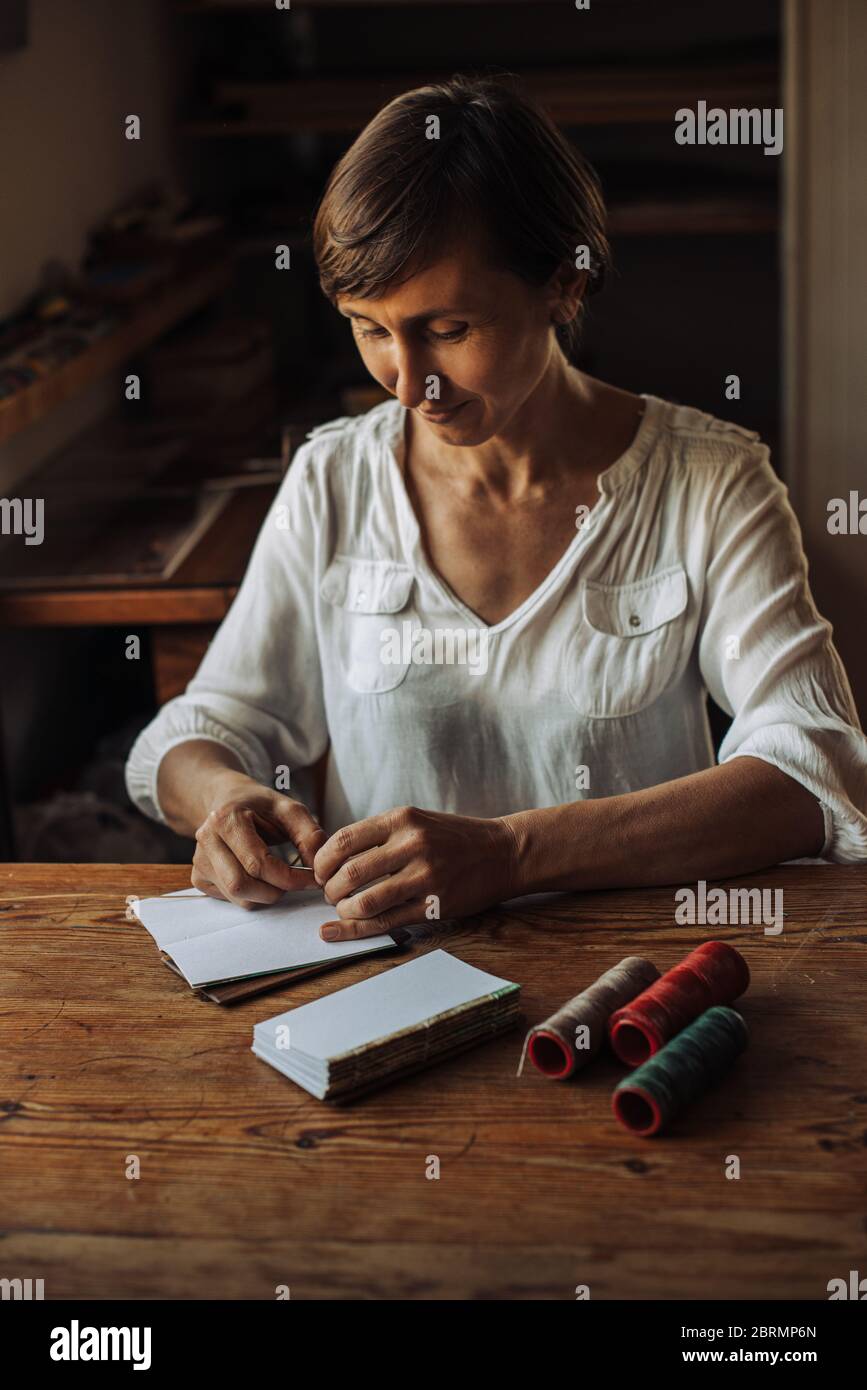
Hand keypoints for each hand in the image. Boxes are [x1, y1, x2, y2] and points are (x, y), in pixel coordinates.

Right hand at [191, 772, 326, 907]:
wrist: (225, 799)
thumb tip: (320, 865)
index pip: (258, 863)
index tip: (313, 879)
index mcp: (226, 819)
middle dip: (276, 890)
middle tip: (295, 881)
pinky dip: (251, 895)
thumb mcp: (288, 808)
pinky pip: (230, 898)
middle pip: (242, 884)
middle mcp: (207, 840)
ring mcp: (199, 861)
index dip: (290, 878)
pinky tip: (259, 877)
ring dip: (266, 895)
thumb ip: (309, 834)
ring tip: (279, 877)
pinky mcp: (199, 877)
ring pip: (237, 896)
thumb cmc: (259, 804)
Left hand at [312, 805, 520, 939]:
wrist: (504, 852)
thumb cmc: (455, 838)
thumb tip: (332, 857)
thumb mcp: (417, 821)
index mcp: (402, 819)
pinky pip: (386, 922)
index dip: (321, 860)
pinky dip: (356, 930)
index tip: (318, 871)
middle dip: (329, 889)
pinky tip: (338, 931)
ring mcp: (425, 876)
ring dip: (343, 910)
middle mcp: (412, 845)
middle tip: (330, 894)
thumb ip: (380, 835)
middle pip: (348, 873)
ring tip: (344, 908)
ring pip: (364, 901)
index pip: (343, 840)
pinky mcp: (435, 905)